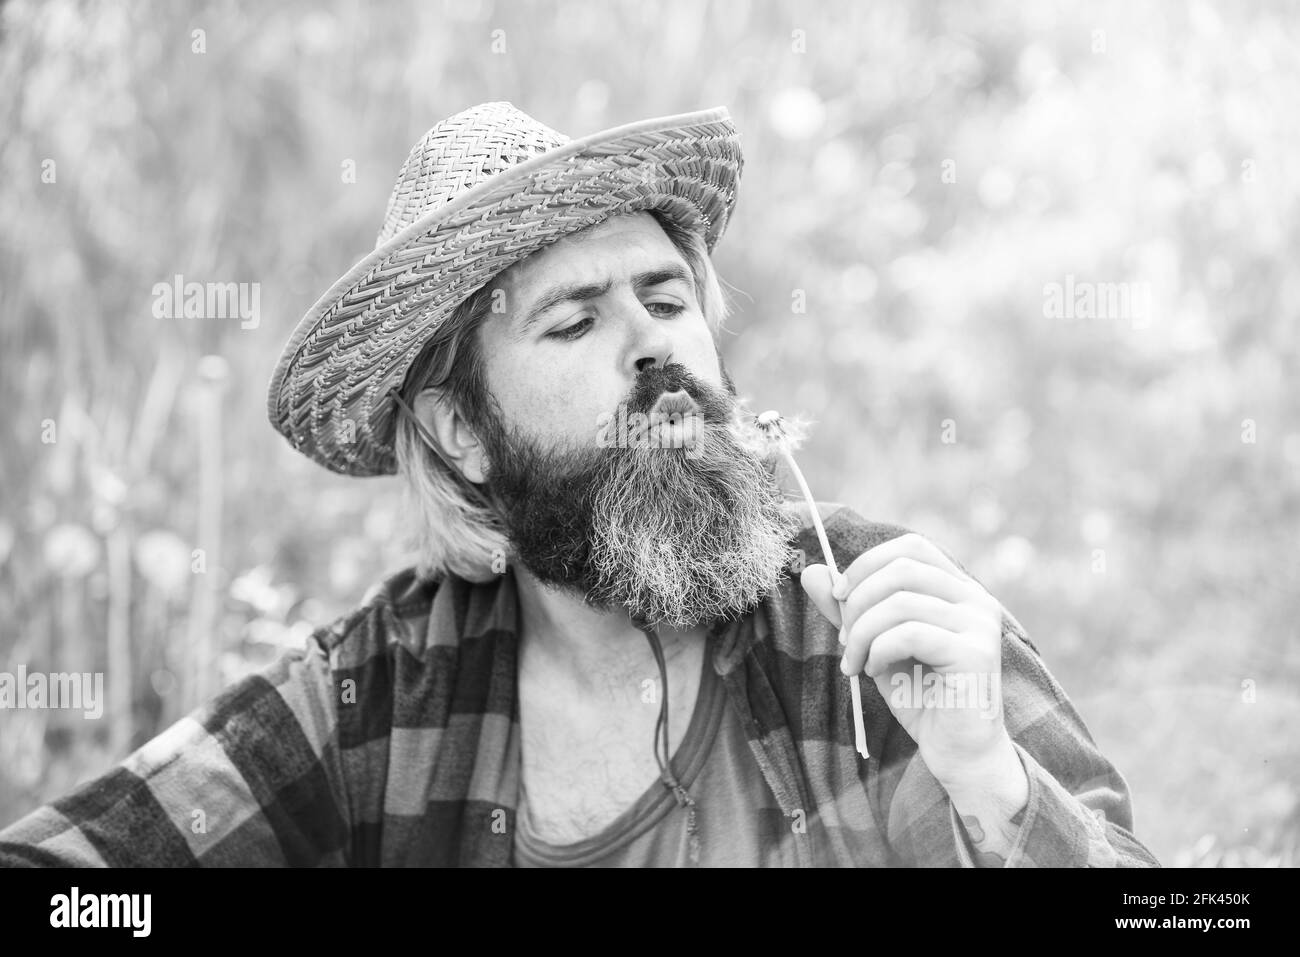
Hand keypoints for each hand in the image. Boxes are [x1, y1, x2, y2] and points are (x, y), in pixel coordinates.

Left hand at [800, 532, 1010, 785]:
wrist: (956, 752)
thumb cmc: (919, 696)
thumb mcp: (875, 644)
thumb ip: (848, 609)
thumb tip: (811, 572)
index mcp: (958, 589)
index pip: (911, 547)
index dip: (867, 564)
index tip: (839, 596)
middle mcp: (976, 599)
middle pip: (902, 569)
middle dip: (858, 602)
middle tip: (844, 640)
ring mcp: (980, 624)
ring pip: (901, 602)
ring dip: (862, 632)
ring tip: (855, 663)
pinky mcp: (977, 653)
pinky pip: (911, 633)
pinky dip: (879, 649)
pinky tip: (873, 672)